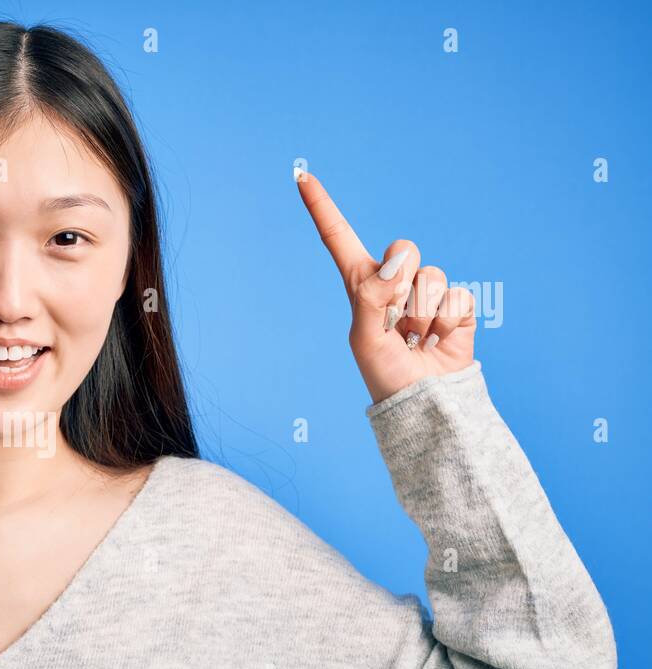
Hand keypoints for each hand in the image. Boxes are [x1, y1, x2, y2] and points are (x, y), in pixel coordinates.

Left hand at [295, 170, 475, 404]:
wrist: (424, 402)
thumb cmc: (386, 374)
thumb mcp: (365, 339)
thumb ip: (372, 298)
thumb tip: (395, 266)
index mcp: (362, 286)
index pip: (340, 239)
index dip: (322, 208)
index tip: (301, 176)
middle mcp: (394, 282)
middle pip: (404, 248)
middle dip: (402, 284)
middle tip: (397, 322)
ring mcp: (426, 292)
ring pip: (431, 275)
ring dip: (423, 314)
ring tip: (416, 338)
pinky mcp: (457, 306)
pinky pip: (456, 296)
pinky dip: (446, 324)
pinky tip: (438, 341)